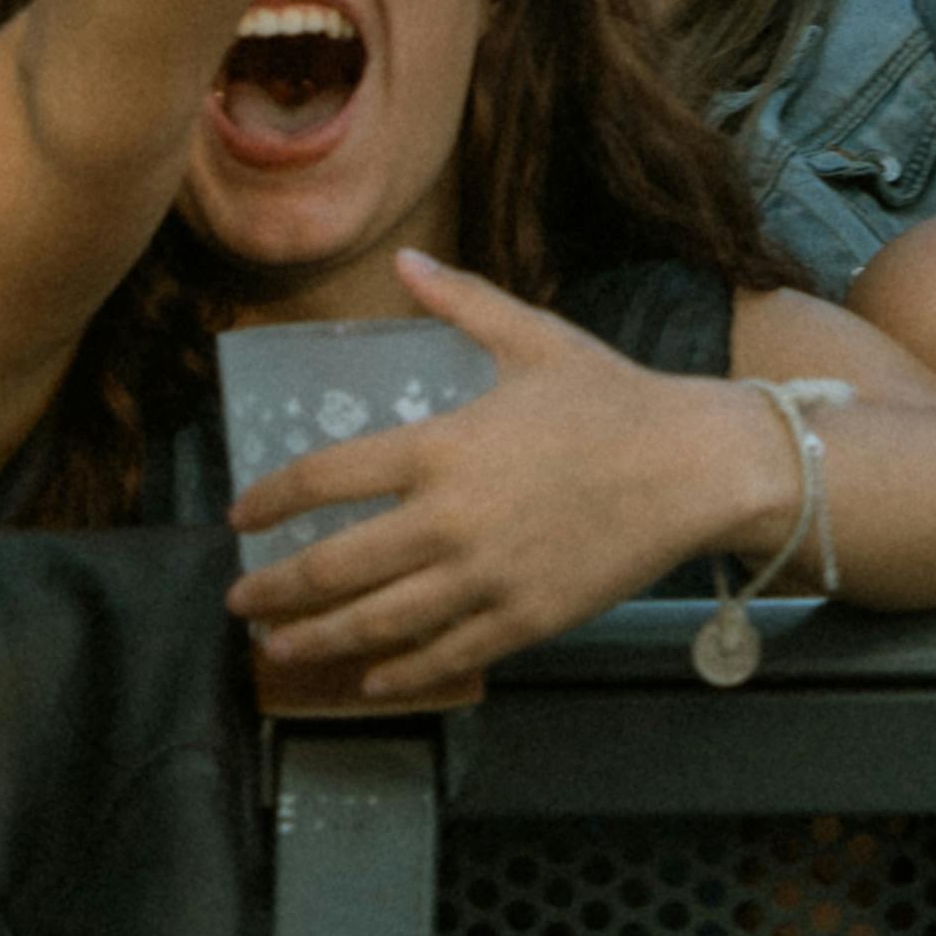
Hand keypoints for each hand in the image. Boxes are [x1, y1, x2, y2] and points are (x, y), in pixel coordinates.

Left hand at [224, 257, 782, 705]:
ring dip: (316, 639)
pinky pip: (444, 655)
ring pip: (376, 623)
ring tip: (279, 648)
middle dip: (273, 590)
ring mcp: (486, 579)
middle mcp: (450, 520)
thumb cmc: (613, 398)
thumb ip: (459, 302)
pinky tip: (370, 676)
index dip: (268, 501)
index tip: (241, 516)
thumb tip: (407, 260)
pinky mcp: (523, 619)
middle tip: (240, 601)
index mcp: (442, 448)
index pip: (323, 479)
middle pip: (332, 568)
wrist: (694, 466)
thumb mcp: (532, 338)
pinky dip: (398, 672)